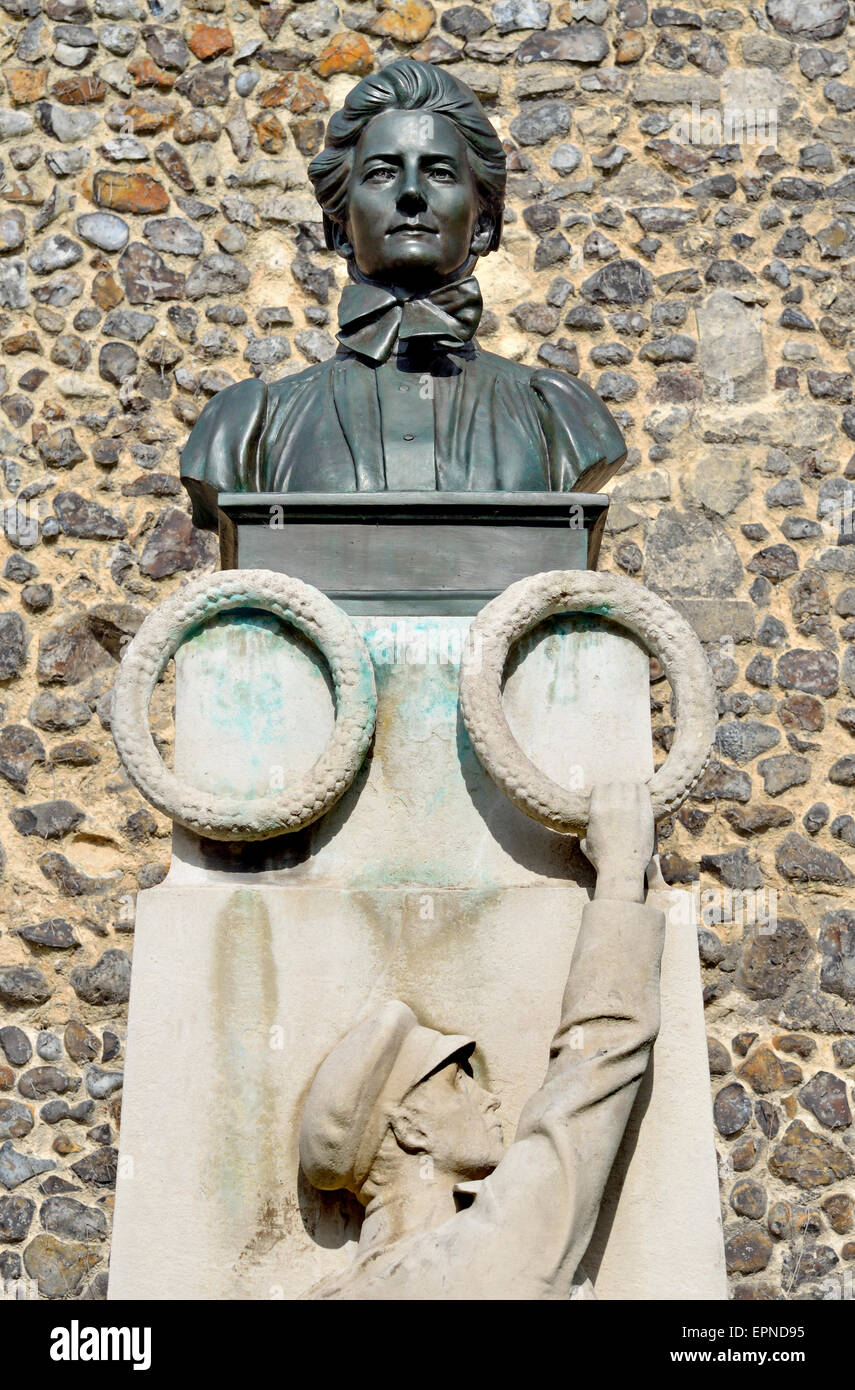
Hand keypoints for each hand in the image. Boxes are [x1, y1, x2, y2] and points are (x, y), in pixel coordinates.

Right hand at [580, 782, 654, 903]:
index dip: (602, 792)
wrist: (622, 869)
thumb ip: (584, 829)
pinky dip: (641, 791)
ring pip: (630, 785)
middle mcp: (614, 805)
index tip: (605, 799)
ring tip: (629, 797)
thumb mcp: (584, 843)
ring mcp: (631, 808)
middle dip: (616, 790)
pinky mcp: (646, 814)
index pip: (600, 787)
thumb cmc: (602, 859)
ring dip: (629, 789)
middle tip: (618, 798)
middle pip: (616, 784)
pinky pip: (644, 792)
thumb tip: (581, 826)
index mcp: (597, 810)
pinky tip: (639, 797)